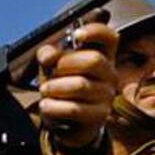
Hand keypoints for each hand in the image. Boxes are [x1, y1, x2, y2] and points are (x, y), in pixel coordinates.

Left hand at [36, 22, 118, 149]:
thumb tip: (48, 56)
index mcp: (102, 56)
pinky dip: (54, 106)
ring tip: (45, 90)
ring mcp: (107, 96)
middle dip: (65, 64)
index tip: (76, 35)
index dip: (96, 31)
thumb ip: (49, 55)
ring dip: (55, 87)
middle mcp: (110, 74)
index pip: (109, 37)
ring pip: (81, 85)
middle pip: (94, 60)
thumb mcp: (52, 67)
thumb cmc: (62, 87)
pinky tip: (46, 106)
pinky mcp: (99, 116)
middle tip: (50, 72)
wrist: (65, 123)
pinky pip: (74, 108)